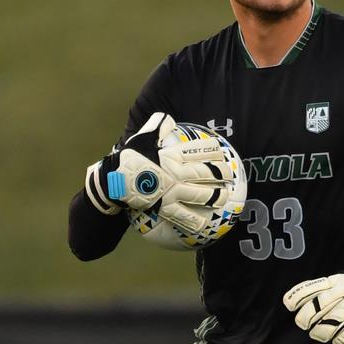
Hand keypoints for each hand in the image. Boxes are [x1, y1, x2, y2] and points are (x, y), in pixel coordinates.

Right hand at [85, 112, 232, 232]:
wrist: (114, 181)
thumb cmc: (128, 158)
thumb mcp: (142, 137)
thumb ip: (157, 127)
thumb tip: (169, 118)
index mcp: (172, 155)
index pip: (199, 150)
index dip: (214, 151)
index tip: (223, 152)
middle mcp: (176, 173)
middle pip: (206, 173)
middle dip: (221, 174)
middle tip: (230, 175)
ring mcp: (172, 191)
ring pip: (200, 194)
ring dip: (215, 196)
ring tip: (224, 198)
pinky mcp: (165, 207)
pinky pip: (183, 216)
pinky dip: (195, 221)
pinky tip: (204, 225)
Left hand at [282, 252, 343, 343]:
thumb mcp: (340, 279)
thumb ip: (322, 288)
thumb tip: (294, 302)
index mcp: (337, 280)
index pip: (314, 287)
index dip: (299, 296)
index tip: (288, 304)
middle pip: (322, 303)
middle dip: (308, 316)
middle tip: (303, 324)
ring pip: (337, 318)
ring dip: (324, 330)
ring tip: (318, 335)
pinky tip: (338, 343)